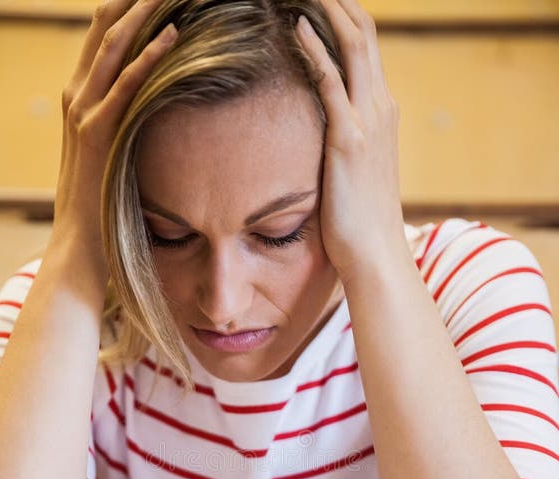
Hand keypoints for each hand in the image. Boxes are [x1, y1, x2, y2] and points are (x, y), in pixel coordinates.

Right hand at [49, 0, 176, 285]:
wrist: (78, 248)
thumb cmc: (102, 209)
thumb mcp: (114, 158)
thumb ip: (128, 131)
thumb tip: (160, 120)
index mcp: (82, 101)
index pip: (104, 38)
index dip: (130, 9)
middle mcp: (77, 98)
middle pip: (105, 28)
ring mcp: (83, 114)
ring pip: (113, 45)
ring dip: (145, 12)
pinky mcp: (96, 135)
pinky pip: (125, 86)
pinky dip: (149, 57)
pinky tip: (173, 36)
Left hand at [295, 0, 407, 289]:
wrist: (374, 255)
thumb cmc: (359, 221)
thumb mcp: (353, 173)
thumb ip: (343, 145)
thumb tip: (319, 140)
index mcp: (382, 113)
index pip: (365, 47)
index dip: (343, 15)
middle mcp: (381, 107)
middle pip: (364, 32)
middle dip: (336, 0)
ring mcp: (369, 121)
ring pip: (353, 44)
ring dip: (326, 8)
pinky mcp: (349, 140)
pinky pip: (331, 81)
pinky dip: (315, 49)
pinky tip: (294, 25)